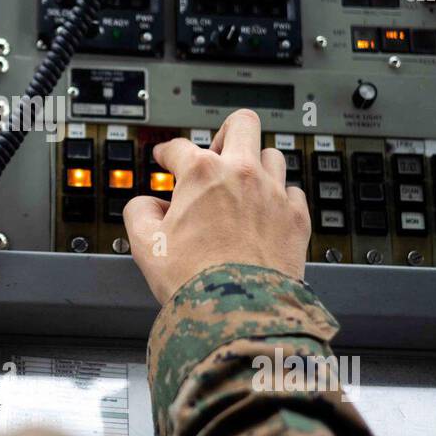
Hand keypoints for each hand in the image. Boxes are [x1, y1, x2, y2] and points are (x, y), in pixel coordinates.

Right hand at [122, 109, 310, 303]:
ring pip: (272, 154)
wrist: (239, 311)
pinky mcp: (297, 218)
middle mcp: (242, 174)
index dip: (166, 153)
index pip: (179, 147)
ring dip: (255, 164)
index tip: (165, 157)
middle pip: (242, 123)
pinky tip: (267, 209)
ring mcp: (273, 194)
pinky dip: (279, 196)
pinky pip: (293, 191)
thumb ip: (138, 212)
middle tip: (217, 150)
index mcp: (202, 174)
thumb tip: (146, 205)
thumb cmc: (195, 279)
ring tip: (244, 182)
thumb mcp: (145, 244)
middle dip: (225, 132)